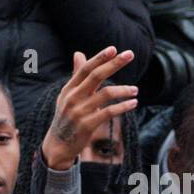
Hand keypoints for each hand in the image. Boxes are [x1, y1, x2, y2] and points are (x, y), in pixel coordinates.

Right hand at [41, 47, 137, 170]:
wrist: (59, 144)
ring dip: (124, 90)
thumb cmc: (67, 117)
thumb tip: (78, 53)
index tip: (114, 48)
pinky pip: (109, 112)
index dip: (99, 58)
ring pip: (106, 94)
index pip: (85, 69)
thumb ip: (77, 76)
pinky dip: (123, 107)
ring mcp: (79, 112)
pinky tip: (133, 103)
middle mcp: (73, 98)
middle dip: (114, 63)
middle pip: (96, 76)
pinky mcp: (87, 125)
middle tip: (130, 54)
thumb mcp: (68, 95)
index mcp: (69, 89)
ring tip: (135, 90)